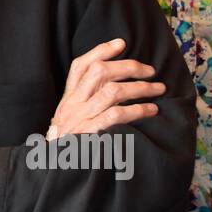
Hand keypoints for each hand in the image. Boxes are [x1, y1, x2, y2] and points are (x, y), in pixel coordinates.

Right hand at [48, 38, 164, 136]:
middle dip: (128, 66)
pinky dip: (137, 110)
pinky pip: (116, 116)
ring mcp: (81, 118)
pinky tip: (151, 110)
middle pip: (99, 72)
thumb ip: (85, 101)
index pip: (80, 66)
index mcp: (68, 98)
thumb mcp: (70, 117)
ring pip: (112, 91)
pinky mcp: (91, 134)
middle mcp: (73, 104)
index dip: (100, 51)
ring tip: (158, 89)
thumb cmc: (68, 143)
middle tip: (150, 70)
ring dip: (139, 87)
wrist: (53, 169)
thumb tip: (114, 84)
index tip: (121, 43)